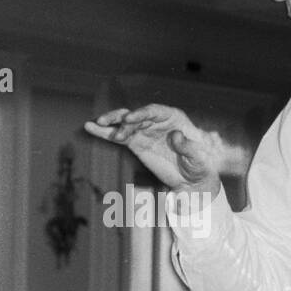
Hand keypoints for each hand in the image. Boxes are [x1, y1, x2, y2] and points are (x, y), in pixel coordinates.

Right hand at [84, 104, 220, 195]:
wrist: (192, 179)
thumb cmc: (199, 165)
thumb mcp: (197, 157)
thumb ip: (187, 146)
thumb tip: (175, 136)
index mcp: (172, 118)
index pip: (154, 111)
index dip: (140, 113)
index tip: (128, 120)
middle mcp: (156, 121)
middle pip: (136, 115)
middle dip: (123, 119)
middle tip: (113, 126)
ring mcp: (144, 131)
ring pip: (124, 123)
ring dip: (111, 124)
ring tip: (97, 125)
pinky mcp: (136, 143)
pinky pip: (119, 137)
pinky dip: (105, 133)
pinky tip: (91, 128)